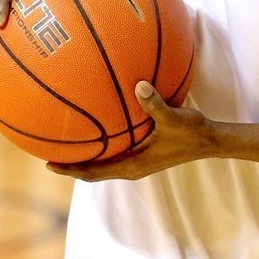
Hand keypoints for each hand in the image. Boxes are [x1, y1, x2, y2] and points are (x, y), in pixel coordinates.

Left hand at [48, 82, 214, 180]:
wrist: (211, 140)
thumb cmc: (192, 132)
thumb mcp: (174, 117)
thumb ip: (154, 104)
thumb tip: (139, 85)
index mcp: (133, 166)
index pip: (93, 173)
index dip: (70, 170)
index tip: (48, 164)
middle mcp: (132, 167)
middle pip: (93, 171)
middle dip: (71, 164)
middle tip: (47, 152)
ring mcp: (138, 161)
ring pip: (104, 162)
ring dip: (86, 156)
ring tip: (66, 142)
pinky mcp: (144, 153)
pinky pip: (115, 152)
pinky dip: (102, 145)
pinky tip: (98, 126)